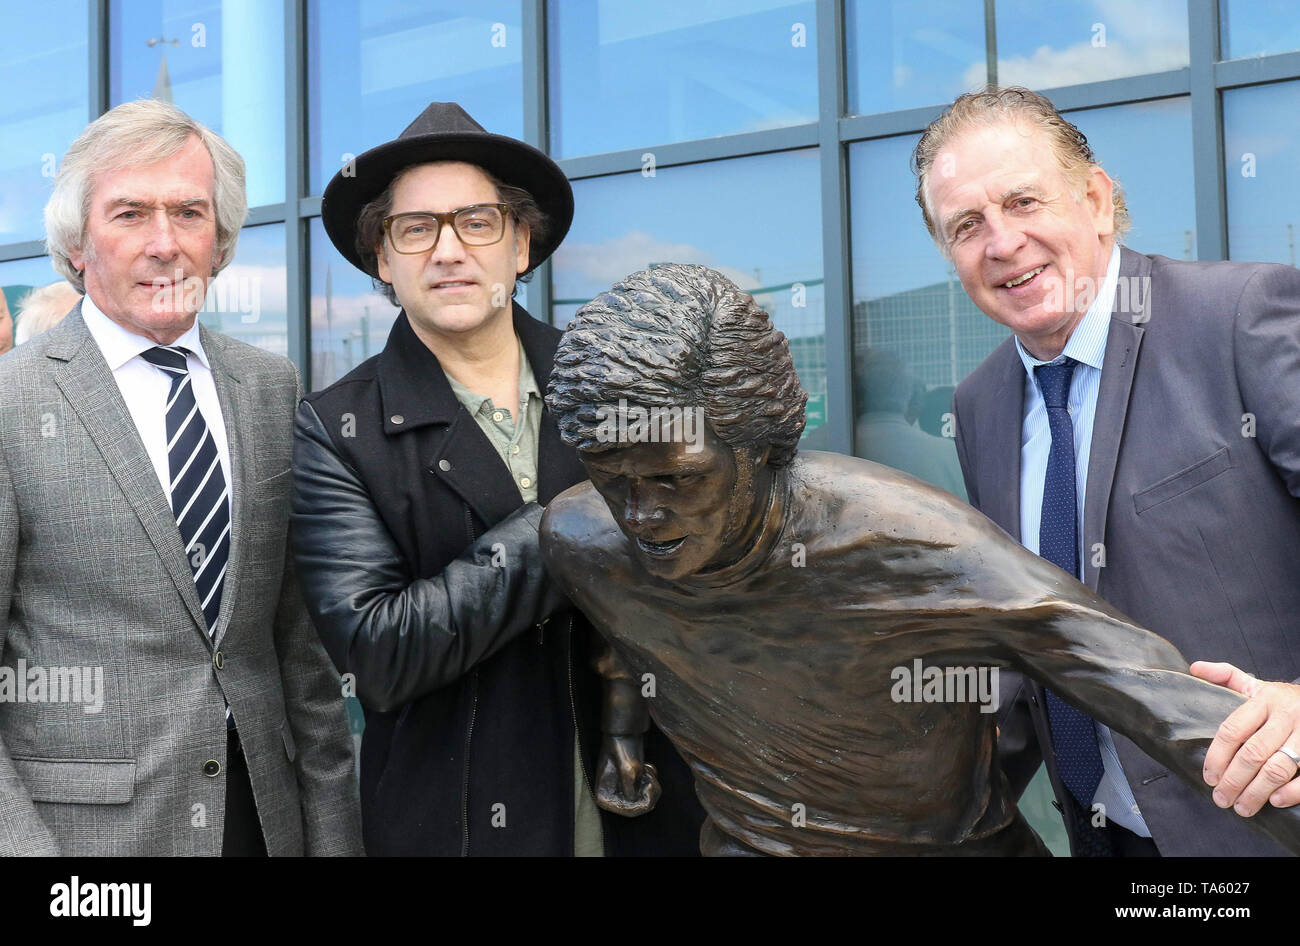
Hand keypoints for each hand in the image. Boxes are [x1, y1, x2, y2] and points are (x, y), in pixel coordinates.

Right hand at [595, 734, 659, 816]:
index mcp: (604, 796)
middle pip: (638, 808)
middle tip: (652, 776)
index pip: (626, 811)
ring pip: (645, 800)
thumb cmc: (622, 748)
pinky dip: (651, 779)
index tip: (650, 786)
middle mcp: (612, 796)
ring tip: (648, 768)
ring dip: (651, 784)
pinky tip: (647, 766)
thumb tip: (635, 802)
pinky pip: (647, 791)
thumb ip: (631, 789)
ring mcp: (623, 791)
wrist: (625, 731)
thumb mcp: (628, 769)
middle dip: (650, 792)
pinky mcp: (632, 784)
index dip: (642, 804)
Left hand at [1190, 660, 1299, 814]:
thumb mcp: (1258, 685)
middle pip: (1253, 753)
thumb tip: (1195, 668)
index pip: (1232, 730)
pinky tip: (1274, 800)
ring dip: (1257, 791)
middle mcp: (1286, 717)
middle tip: (1221, 799)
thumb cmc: (1285, 700)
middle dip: (1233, 780)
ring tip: (1242, 807)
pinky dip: (1291, 791)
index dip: (1217, 756)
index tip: (1209, 777)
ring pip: (1278, 768)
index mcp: (1264, 700)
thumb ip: (1227, 677)